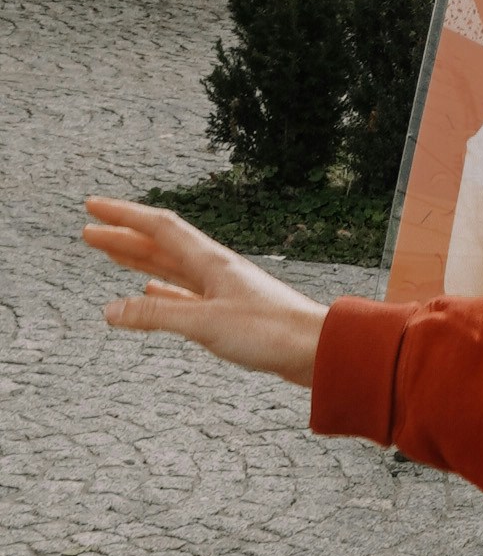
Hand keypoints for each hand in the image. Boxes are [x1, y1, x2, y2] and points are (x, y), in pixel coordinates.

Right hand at [83, 200, 325, 389]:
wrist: (319, 350)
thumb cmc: (273, 332)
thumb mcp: (205, 324)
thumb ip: (157, 316)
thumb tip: (110, 311)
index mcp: (211, 262)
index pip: (159, 228)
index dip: (124, 215)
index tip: (93, 206)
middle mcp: (216, 270)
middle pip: (161, 246)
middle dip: (124, 236)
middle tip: (90, 230)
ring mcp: (223, 291)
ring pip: (171, 269)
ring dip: (140, 261)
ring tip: (113, 253)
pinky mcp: (231, 313)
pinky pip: (186, 296)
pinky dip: (164, 292)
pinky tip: (152, 293)